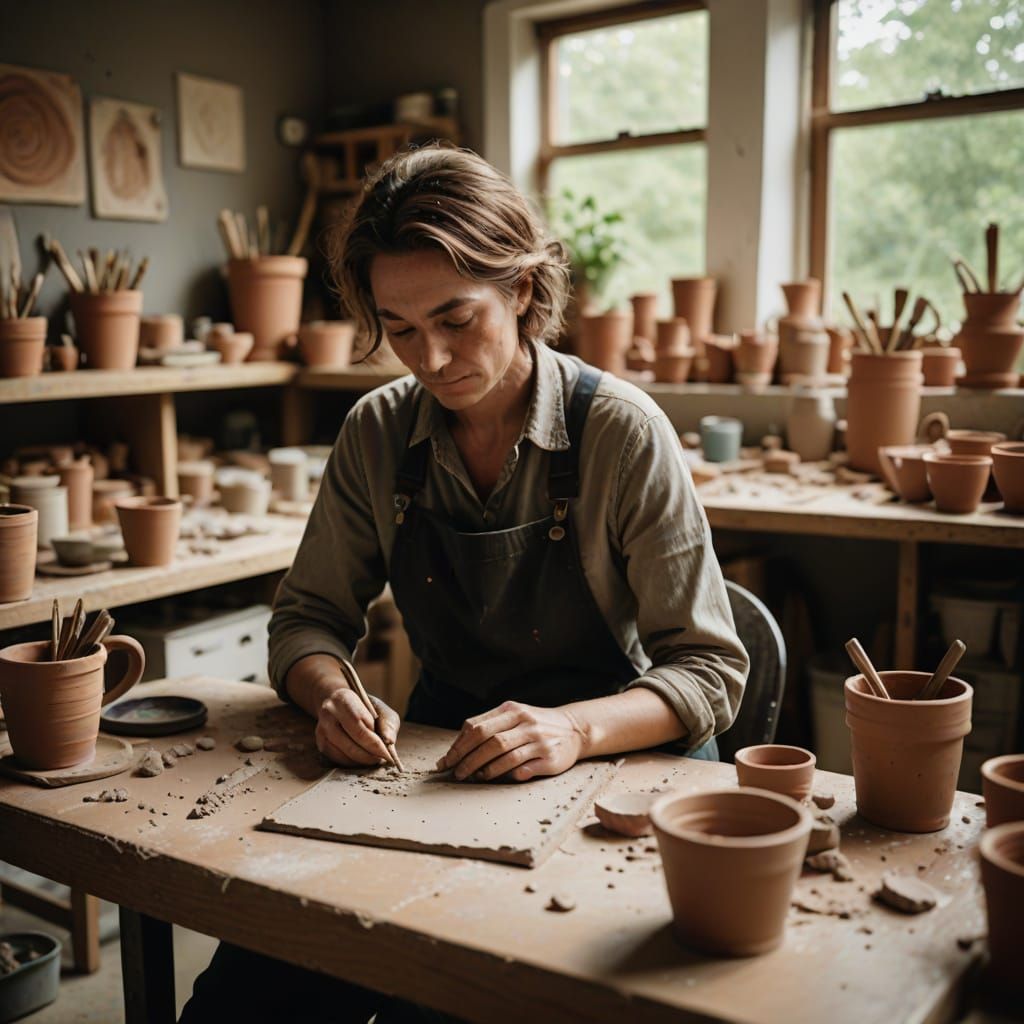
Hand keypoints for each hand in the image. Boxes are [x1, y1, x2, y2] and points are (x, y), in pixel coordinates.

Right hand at [315, 685, 399, 767]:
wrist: (339, 702)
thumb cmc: (365, 707)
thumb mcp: (381, 709)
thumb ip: (387, 724)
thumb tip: (389, 742)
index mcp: (344, 699)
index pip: (360, 727)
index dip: (375, 744)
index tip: (388, 755)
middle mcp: (328, 714)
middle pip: (350, 743)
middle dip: (369, 756)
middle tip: (383, 760)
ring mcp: (321, 730)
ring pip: (343, 754)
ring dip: (362, 761)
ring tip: (375, 759)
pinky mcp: (320, 743)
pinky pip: (337, 759)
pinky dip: (352, 762)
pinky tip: (363, 759)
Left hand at [438, 701, 585, 782]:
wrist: (574, 729)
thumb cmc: (535, 725)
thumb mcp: (514, 716)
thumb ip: (489, 726)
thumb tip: (458, 747)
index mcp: (511, 710)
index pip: (477, 726)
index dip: (459, 745)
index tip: (447, 761)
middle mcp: (525, 722)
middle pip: (488, 740)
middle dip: (467, 758)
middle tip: (456, 773)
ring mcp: (538, 739)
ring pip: (504, 753)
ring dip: (485, 768)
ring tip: (474, 777)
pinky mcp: (550, 757)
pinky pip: (523, 767)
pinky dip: (507, 774)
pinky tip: (497, 779)